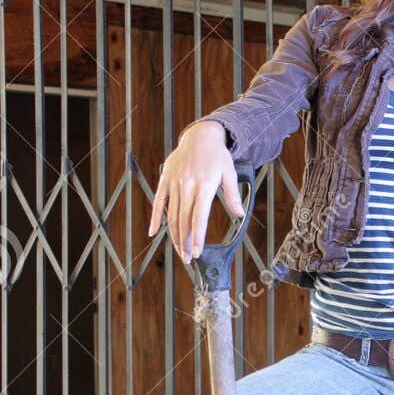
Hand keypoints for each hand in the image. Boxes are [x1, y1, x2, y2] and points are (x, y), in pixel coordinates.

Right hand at [148, 122, 244, 263]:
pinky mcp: (166, 180)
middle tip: (188, 259)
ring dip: (174, 235)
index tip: (198, 252)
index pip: (199, 217)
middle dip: (185, 242)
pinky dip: (156, 218)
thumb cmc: (217, 156)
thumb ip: (232, 195)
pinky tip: (153, 233)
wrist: (200, 135)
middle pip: (184, 220)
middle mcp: (187, 186)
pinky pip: (159, 202)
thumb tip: (239, 214)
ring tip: (179, 251)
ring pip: (172, 214)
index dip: (198, 236)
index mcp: (204, 185)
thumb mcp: (230, 172)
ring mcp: (175, 183)